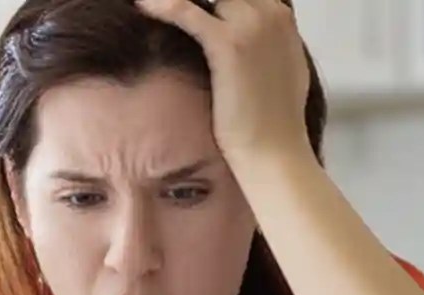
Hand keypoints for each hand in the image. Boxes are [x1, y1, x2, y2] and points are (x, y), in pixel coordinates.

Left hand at [135, 0, 311, 162]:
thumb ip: (266, 47)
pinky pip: (186, 11)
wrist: (275, 151)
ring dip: (174, 0)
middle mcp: (271, 14)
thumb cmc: (274, 122)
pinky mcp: (228, 44)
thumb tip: (251, 46)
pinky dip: (162, 4)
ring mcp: (252, 26)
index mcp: (281, 18)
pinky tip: (142, 4)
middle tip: (160, 3)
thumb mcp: (280, 72)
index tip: (192, 5)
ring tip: (149, 2)